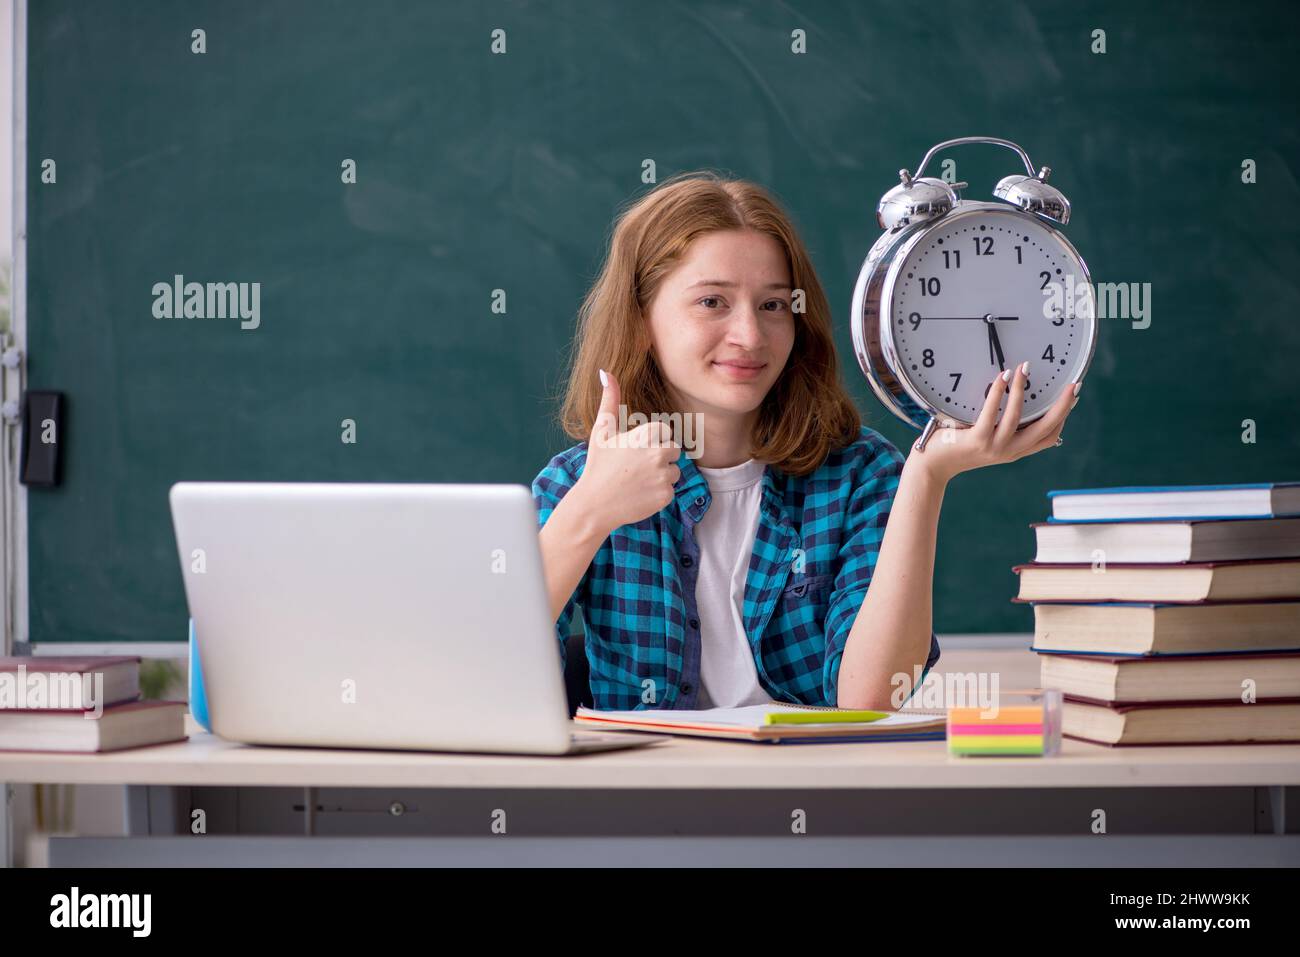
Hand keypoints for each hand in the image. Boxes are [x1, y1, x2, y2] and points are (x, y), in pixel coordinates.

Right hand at [573, 368, 681, 532]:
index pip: (666, 434)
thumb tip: (606, 373)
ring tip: (637, 481)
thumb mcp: (602, 430)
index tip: (636, 451)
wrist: (594, 505)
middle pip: (674, 451)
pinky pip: (671, 491)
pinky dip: (658, 494)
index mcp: (647, 434)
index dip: (653, 442)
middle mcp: (659, 453)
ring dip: (661, 476)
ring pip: (675, 472)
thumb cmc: (597, 465)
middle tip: (636, 467)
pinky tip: (639, 494)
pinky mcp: (666, 496)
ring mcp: (663, 476)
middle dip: (660, 458)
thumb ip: (610, 400)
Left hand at [909, 360, 1079, 484]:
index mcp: (1014, 451)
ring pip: (1018, 417)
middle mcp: (1009, 451)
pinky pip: (991, 413)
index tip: (1072, 397)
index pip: (1049, 437)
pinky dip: (998, 393)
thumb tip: (1016, 401)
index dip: (1064, 417)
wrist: (933, 467)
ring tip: (1025, 368)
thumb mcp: (987, 441)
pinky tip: (1002, 377)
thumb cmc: (958, 447)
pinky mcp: (976, 440)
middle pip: (1046, 429)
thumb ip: (1003, 429)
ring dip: (1023, 389)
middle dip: (1062, 405)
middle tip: (1073, 384)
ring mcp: (994, 447)